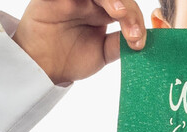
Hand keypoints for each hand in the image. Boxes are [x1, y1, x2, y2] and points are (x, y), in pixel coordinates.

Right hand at [12, 0, 147, 85]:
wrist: (41, 68)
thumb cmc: (69, 58)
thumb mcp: (102, 53)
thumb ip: (121, 44)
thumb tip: (145, 40)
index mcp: (105, 12)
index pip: (127, 8)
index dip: (137, 21)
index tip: (138, 43)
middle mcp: (91, 2)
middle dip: (130, 11)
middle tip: (134, 34)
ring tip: (120, 14)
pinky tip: (98, 5)